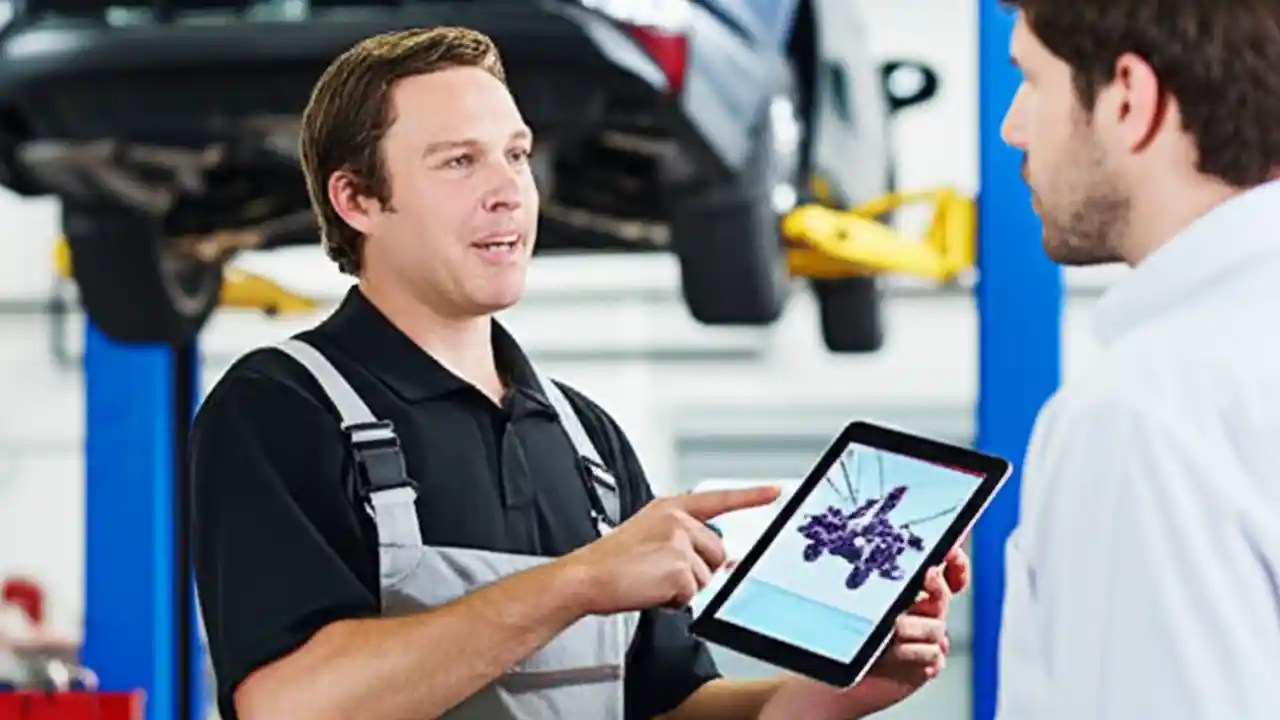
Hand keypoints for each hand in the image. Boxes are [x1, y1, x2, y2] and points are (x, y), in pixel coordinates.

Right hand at [562, 486, 781, 614]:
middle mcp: (677, 519)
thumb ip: (687, 543)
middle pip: (717, 553)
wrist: (586, 576)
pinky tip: (651, 590)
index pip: (718, 499)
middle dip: (698, 570)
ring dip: (684, 587)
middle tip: (663, 573)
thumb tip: (726, 561)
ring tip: (651, 581)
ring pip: (707, 576)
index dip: (749, 496)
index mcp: (669, 508)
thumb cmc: (610, 562)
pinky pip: (692, 593)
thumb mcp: (650, 539)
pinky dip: (674, 600)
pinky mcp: (678, 565)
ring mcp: (679, 540)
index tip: (773, 492)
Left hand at [758, 546, 970, 719]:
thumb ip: (856, 565)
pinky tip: (893, 654)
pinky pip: (932, 654)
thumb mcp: (843, 590)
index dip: (954, 560)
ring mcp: (924, 636)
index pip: (941, 565)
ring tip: (892, 631)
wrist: (832, 676)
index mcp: (905, 585)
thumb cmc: (836, 631)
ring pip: (937, 624)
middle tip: (926, 578)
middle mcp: (918, 608)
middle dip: (936, 585)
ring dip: (915, 627)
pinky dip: (912, 653)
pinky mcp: (925, 663)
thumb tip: (853, 529)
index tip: (948, 553)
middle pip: (942, 591)